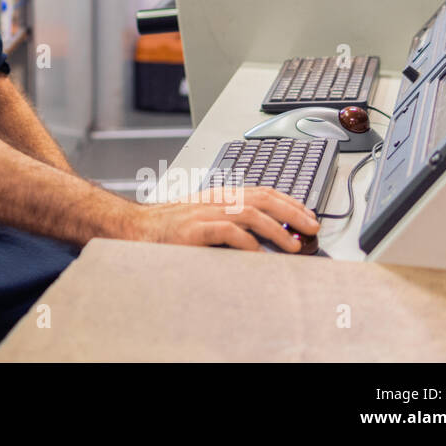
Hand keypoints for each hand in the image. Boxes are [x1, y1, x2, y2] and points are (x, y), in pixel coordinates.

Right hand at [126, 186, 319, 252]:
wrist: (133, 228)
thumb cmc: (168, 228)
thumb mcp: (203, 218)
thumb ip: (231, 222)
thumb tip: (266, 235)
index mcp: (220, 195)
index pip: (262, 192)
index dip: (289, 202)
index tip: (308, 216)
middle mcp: (215, 200)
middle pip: (262, 198)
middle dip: (292, 212)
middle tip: (313, 228)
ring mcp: (203, 213)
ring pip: (249, 213)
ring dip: (276, 229)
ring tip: (293, 245)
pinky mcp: (192, 229)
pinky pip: (225, 231)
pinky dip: (246, 242)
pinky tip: (258, 253)